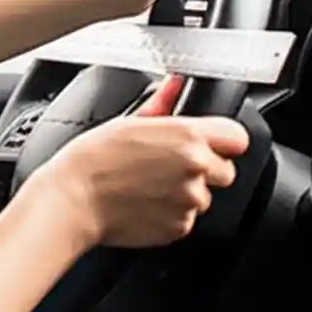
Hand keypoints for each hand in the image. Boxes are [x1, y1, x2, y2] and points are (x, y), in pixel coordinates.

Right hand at [31, 76, 249, 248]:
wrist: (73, 199)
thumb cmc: (93, 158)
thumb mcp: (128, 120)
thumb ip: (162, 102)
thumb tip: (173, 84)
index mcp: (188, 136)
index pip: (238, 137)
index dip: (223, 141)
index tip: (209, 144)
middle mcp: (196, 168)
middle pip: (226, 171)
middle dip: (205, 170)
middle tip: (169, 166)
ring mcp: (189, 202)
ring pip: (204, 197)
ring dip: (185, 193)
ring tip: (150, 185)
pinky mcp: (179, 228)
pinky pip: (187, 220)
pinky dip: (172, 214)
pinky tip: (145, 202)